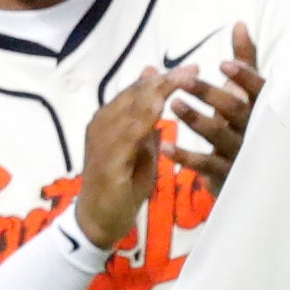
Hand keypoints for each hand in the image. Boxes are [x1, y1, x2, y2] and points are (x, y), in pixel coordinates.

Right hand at [76, 67, 175, 249]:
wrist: (98, 221)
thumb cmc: (121, 187)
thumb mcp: (139, 151)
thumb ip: (146, 126)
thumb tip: (158, 98)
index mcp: (111, 121)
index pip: (138, 93)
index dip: (162, 79)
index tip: (189, 69)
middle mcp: (103, 125)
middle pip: (135, 95)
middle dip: (164, 80)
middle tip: (191, 69)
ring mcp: (102, 141)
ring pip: (131, 109)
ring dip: (156, 92)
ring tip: (180, 80)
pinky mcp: (107, 161)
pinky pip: (127, 135)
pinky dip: (143, 118)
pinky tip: (160, 107)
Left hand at [167, 24, 264, 192]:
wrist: (256, 176)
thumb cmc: (246, 124)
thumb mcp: (248, 92)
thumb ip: (245, 60)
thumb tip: (239, 23)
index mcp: (262, 107)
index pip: (259, 91)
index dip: (245, 78)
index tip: (224, 64)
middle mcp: (255, 130)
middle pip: (236, 111)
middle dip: (211, 94)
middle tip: (184, 80)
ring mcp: (241, 154)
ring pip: (219, 136)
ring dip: (196, 120)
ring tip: (173, 104)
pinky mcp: (227, 175)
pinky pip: (205, 165)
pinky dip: (184, 156)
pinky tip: (164, 145)